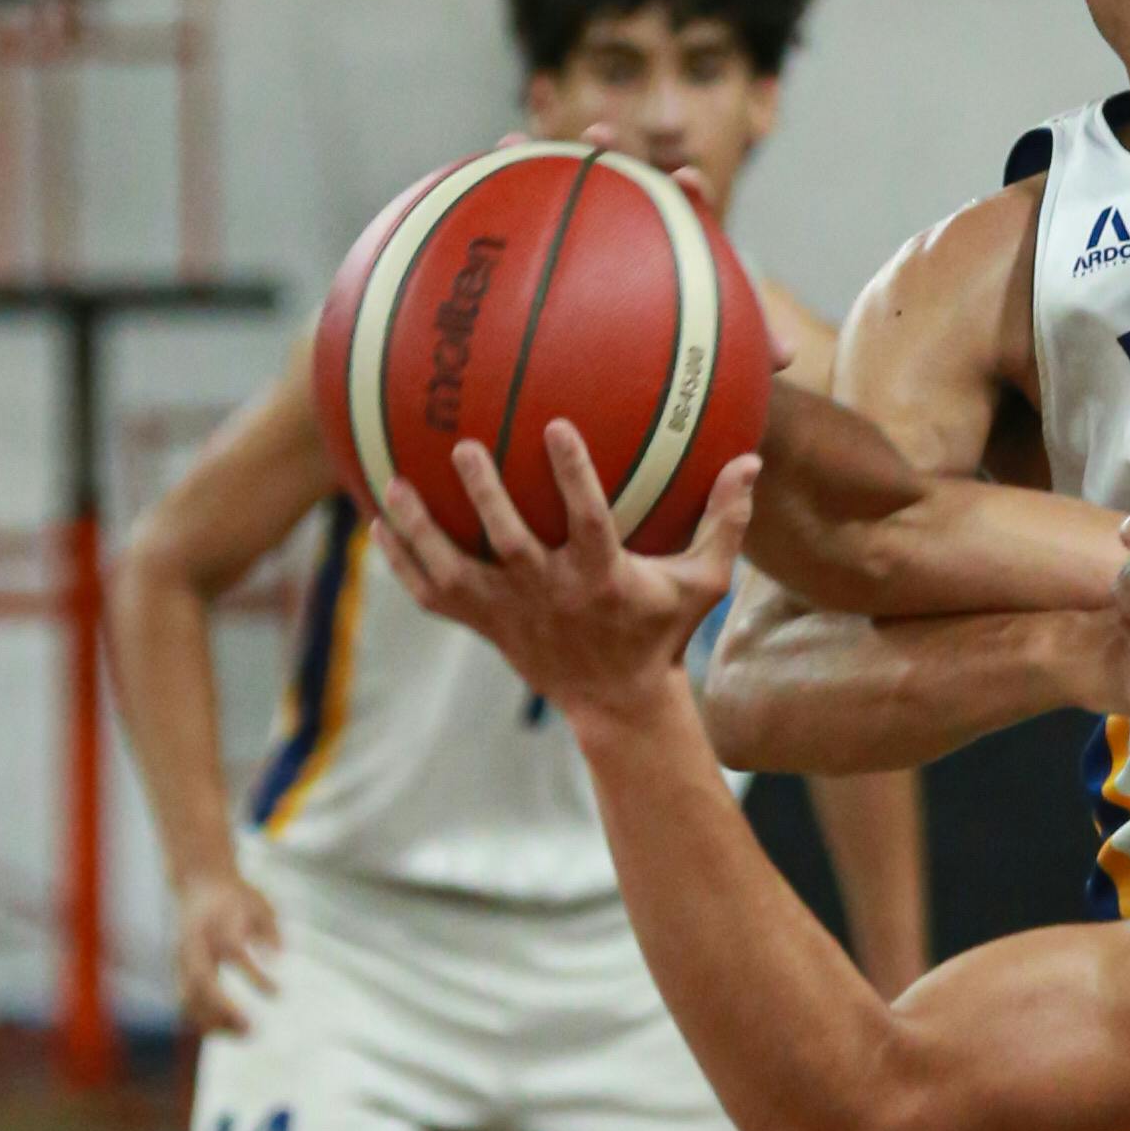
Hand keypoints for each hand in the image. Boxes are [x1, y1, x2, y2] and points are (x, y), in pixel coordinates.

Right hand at [173, 869, 283, 1040]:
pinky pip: (187, 1003)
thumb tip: (278, 958)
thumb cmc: (237, 896)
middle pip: (201, 981)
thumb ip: (270, 930)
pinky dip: (205, 1021)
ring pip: (189, 998)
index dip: (255, 975)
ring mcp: (183, 957)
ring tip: (247, 1035)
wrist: (199, 882)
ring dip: (214, 1021)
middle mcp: (195, 942)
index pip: (233, 952)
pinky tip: (231, 1032)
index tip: (279, 993)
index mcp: (216, 921)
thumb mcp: (260, 904)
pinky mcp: (179, 970)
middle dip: (223, 1008)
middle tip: (252, 1029)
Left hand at [373, 422, 759, 720]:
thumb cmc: (658, 631)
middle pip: (510, 543)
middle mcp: (549, 594)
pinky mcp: (482, 626)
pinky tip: (378, 525)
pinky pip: (432, 596)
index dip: (572, 475)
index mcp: (601, 578)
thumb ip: (725, 521)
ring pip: (455, 571)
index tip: (557, 426)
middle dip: (487, 497)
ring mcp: (509, 613)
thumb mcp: (703, 582)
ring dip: (422, 529)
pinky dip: (402, 564)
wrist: (615, 704)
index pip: (587, 520)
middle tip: (466, 447)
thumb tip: (751, 460)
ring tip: (392, 486)